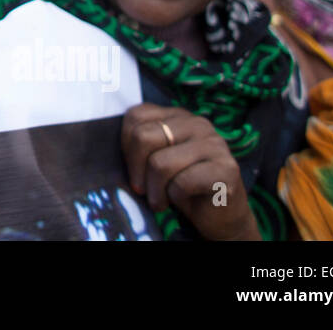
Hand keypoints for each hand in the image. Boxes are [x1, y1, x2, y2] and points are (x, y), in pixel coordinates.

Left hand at [121, 103, 259, 239]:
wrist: (220, 216)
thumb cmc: (181, 186)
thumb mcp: (155, 159)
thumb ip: (140, 144)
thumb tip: (106, 145)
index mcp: (178, 115)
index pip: (135, 115)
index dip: (126, 146)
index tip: (133, 169)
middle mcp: (198, 123)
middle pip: (143, 136)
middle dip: (137, 170)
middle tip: (142, 189)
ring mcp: (215, 144)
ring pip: (160, 163)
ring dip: (155, 190)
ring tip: (162, 199)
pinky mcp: (226, 169)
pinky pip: (182, 183)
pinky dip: (176, 197)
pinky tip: (184, 200)